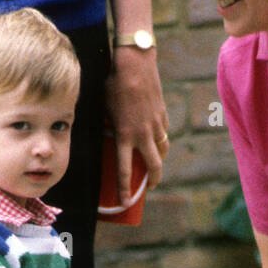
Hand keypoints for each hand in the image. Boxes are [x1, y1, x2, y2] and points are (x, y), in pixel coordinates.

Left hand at [105, 47, 168, 202]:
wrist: (135, 64)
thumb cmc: (113, 83)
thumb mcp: (104, 107)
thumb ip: (109, 123)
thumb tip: (111, 132)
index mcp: (124, 135)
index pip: (125, 170)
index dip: (126, 190)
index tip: (125, 203)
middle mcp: (142, 134)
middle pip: (154, 167)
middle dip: (152, 181)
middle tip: (149, 187)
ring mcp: (156, 125)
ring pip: (162, 150)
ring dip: (159, 160)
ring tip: (154, 165)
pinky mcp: (163, 115)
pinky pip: (163, 133)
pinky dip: (160, 138)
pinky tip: (156, 138)